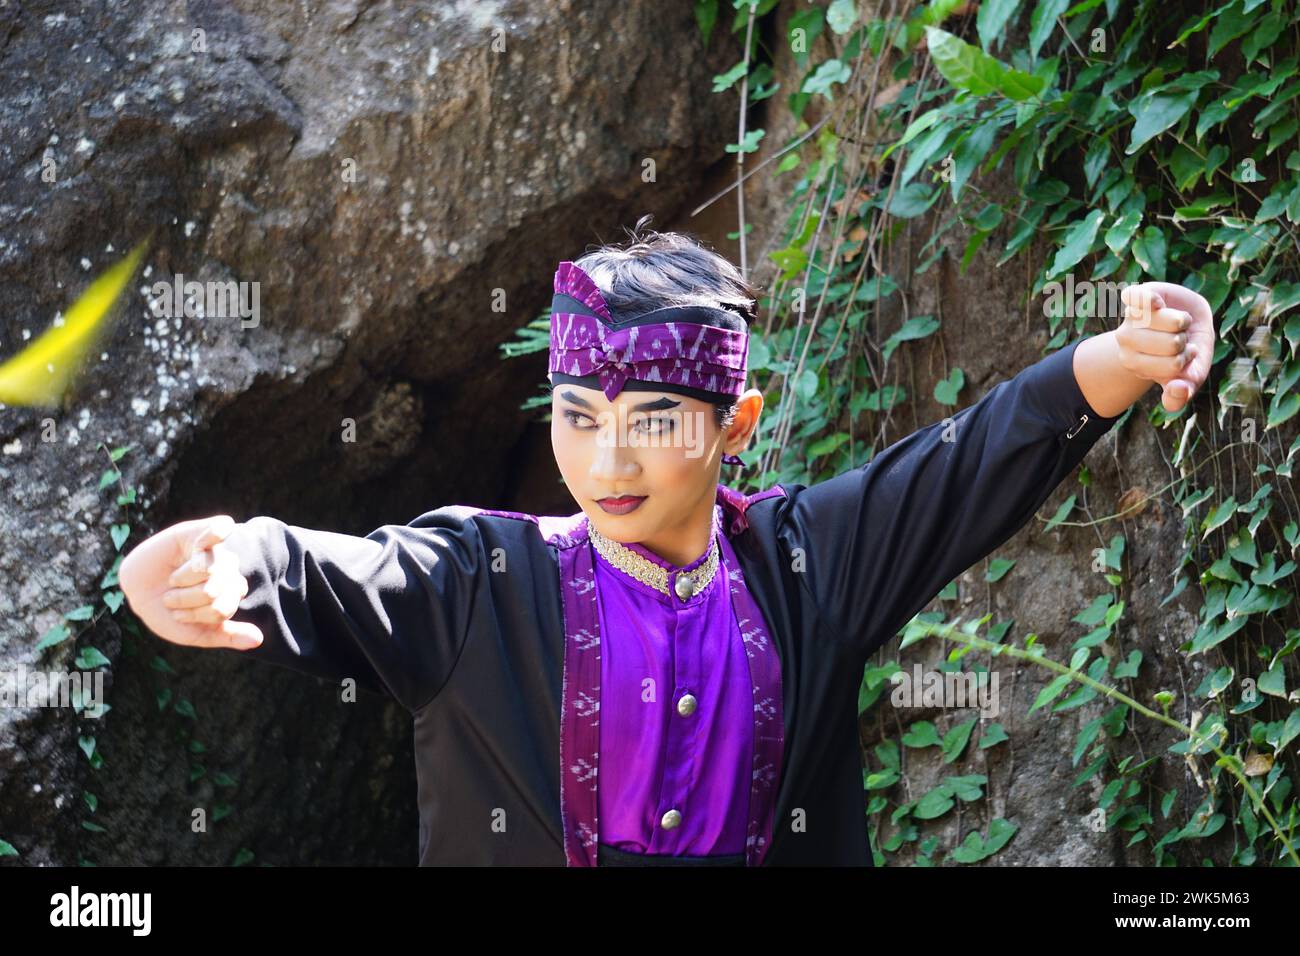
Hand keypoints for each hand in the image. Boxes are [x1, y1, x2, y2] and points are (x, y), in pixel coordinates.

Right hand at [118, 515, 262, 649]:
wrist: (137, 591)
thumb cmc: (168, 614)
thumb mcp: (196, 633)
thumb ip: (228, 637)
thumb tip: (258, 640)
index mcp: (232, 591)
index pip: (227, 606)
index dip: (200, 614)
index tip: (181, 617)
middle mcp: (227, 569)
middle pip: (219, 588)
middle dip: (189, 599)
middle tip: (172, 599)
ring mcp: (215, 550)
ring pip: (210, 568)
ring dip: (183, 581)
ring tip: (171, 582)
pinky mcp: (199, 532)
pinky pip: (220, 526)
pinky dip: (217, 532)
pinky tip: (202, 543)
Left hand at [1117, 282, 1215, 412]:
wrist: (1183, 317)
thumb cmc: (1184, 349)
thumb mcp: (1189, 374)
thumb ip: (1183, 392)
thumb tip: (1178, 389)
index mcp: (1133, 363)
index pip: (1172, 367)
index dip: (1187, 359)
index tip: (1183, 355)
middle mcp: (1124, 340)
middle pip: (1172, 344)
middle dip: (1185, 340)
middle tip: (1177, 337)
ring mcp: (1129, 317)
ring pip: (1170, 321)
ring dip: (1183, 321)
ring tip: (1174, 323)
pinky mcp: (1136, 295)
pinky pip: (1140, 297)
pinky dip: (1151, 298)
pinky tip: (1157, 303)